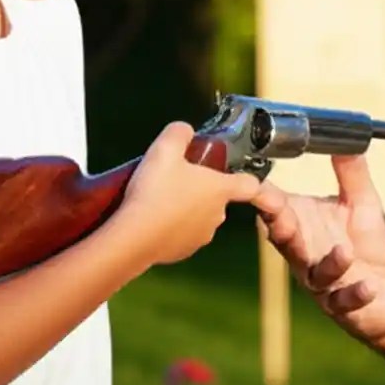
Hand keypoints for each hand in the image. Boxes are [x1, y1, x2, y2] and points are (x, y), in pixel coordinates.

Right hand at [119, 121, 260, 265]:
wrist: (134, 237)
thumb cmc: (156, 189)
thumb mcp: (164, 150)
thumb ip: (179, 134)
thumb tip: (185, 130)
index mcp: (221, 190)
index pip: (250, 184)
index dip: (244, 178)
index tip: (233, 174)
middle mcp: (218, 215)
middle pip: (217, 200)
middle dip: (201, 191)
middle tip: (175, 181)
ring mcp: (201, 237)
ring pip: (199, 219)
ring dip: (185, 211)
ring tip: (159, 202)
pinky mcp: (183, 253)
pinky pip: (181, 236)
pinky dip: (171, 229)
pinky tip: (151, 222)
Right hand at [252, 155, 384, 343]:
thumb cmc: (367, 245)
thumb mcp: (363, 204)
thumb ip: (352, 174)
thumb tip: (343, 140)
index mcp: (303, 224)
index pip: (276, 207)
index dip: (265, 196)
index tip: (257, 184)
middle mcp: (303, 254)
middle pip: (284, 240)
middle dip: (280, 227)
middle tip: (279, 215)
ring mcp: (321, 282)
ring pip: (314, 274)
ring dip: (329, 263)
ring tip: (346, 250)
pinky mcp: (342, 306)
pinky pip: (343, 302)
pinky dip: (355, 294)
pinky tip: (370, 285)